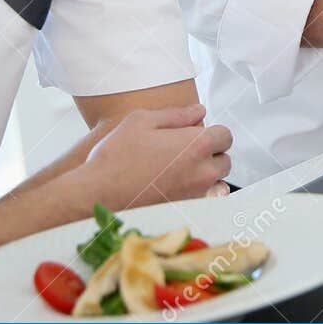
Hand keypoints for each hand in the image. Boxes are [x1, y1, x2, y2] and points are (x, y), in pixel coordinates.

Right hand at [56, 104, 231, 212]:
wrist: (97, 194)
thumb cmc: (116, 155)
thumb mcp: (141, 121)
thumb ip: (176, 115)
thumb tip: (199, 111)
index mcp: (196, 145)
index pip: (225, 135)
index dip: (211, 132)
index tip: (195, 134)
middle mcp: (202, 171)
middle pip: (224, 160)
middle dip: (211, 153)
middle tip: (185, 151)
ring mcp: (195, 195)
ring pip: (218, 182)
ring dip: (208, 175)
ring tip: (182, 171)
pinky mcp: (185, 212)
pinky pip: (207, 202)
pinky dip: (201, 195)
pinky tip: (181, 188)